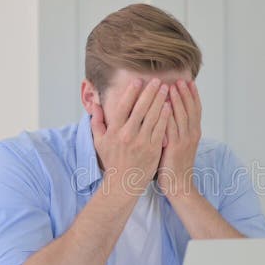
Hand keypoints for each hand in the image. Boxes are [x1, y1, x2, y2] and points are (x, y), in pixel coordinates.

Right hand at [90, 78, 171, 195]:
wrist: (123, 183)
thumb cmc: (112, 161)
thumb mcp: (99, 142)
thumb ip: (97, 122)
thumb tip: (95, 105)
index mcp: (115, 131)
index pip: (124, 107)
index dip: (131, 92)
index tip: (138, 81)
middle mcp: (128, 135)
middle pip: (141, 108)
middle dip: (150, 92)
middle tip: (157, 80)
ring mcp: (142, 142)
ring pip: (152, 117)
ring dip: (160, 101)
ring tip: (166, 89)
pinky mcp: (153, 149)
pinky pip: (161, 129)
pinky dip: (165, 117)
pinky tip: (169, 106)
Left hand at [157, 80, 201, 198]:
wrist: (179, 185)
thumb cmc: (175, 166)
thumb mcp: (180, 145)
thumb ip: (177, 130)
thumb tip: (171, 114)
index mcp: (194, 133)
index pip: (196, 109)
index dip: (193, 95)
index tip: (189, 82)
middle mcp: (192, 135)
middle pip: (190, 109)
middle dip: (185, 93)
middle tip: (180, 79)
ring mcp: (184, 141)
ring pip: (181, 116)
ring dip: (177, 100)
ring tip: (171, 86)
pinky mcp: (174, 148)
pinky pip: (171, 128)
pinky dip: (168, 115)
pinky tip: (164, 105)